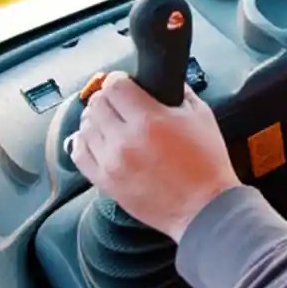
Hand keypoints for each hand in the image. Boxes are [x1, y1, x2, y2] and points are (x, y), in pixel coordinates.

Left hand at [68, 71, 240, 241]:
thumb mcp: (202, 117)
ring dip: (95, 119)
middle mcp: (124, 140)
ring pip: (84, 127)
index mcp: (149, 120)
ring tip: (108, 121)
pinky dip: (82, 142)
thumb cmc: (207, 165)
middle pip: (96, 104)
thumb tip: (163, 82)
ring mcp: (111, 163)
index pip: (115, 85)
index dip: (120, 79)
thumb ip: (180, 93)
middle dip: (108, 97)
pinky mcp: (105, 182)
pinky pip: (78, 155)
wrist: (204, 208)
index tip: (126, 83)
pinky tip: (93, 139)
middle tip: (119, 101)